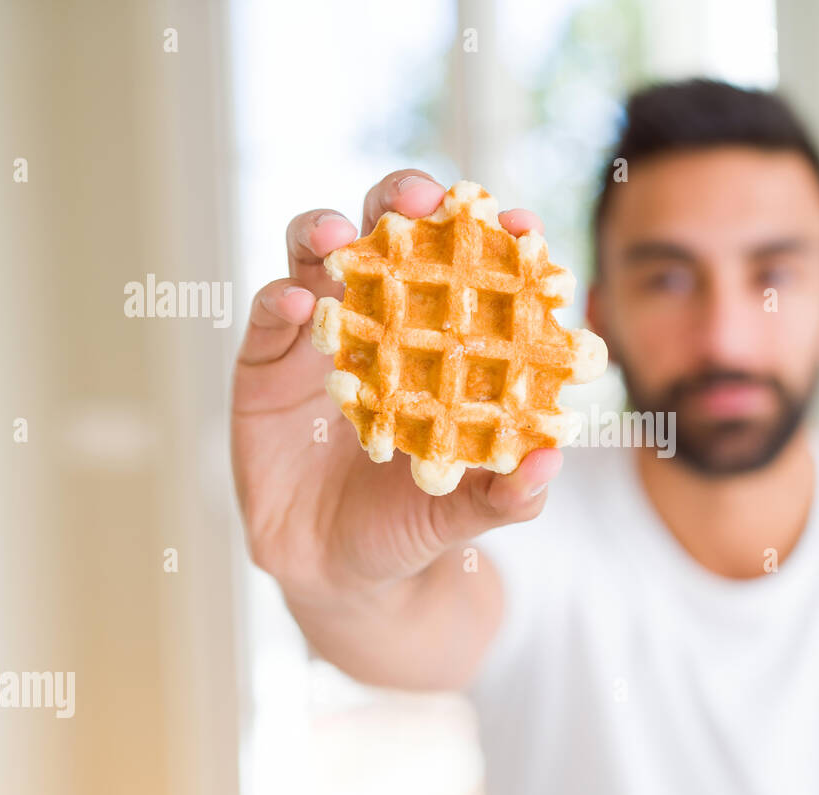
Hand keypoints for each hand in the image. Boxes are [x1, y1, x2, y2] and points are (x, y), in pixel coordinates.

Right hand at [231, 169, 560, 598]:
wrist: (338, 570)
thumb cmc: (414, 525)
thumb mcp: (466, 515)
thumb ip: (510, 494)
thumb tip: (553, 461)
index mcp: (443, 342)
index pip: (472, 272)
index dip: (498, 241)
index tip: (522, 225)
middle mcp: (383, 322)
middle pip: (391, 235)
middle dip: (406, 201)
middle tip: (422, 199)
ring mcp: (321, 334)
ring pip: (319, 255)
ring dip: (328, 232)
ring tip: (341, 236)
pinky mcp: (265, 362)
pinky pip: (269, 316)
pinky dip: (281, 299)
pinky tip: (298, 302)